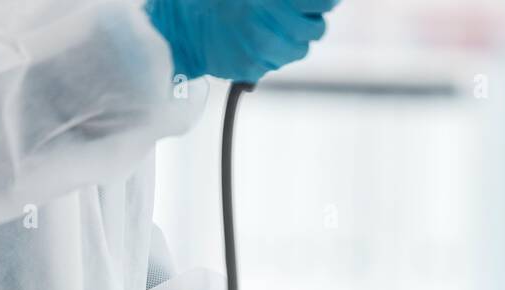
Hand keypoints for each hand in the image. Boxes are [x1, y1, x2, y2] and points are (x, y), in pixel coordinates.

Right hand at [146, 0, 337, 82]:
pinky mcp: (251, 67)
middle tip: (295, 12)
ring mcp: (260, 46)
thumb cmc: (216, 1)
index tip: (323, 2)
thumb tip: (320, 2)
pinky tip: (257, 41)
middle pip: (316, 28)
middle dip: (310, 20)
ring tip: (274, 28)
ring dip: (294, 39)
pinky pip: (277, 63)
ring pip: (300, 49)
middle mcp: (267, 18)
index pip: (321, 1)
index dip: (324, 1)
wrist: (179, 25)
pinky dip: (274, 53)